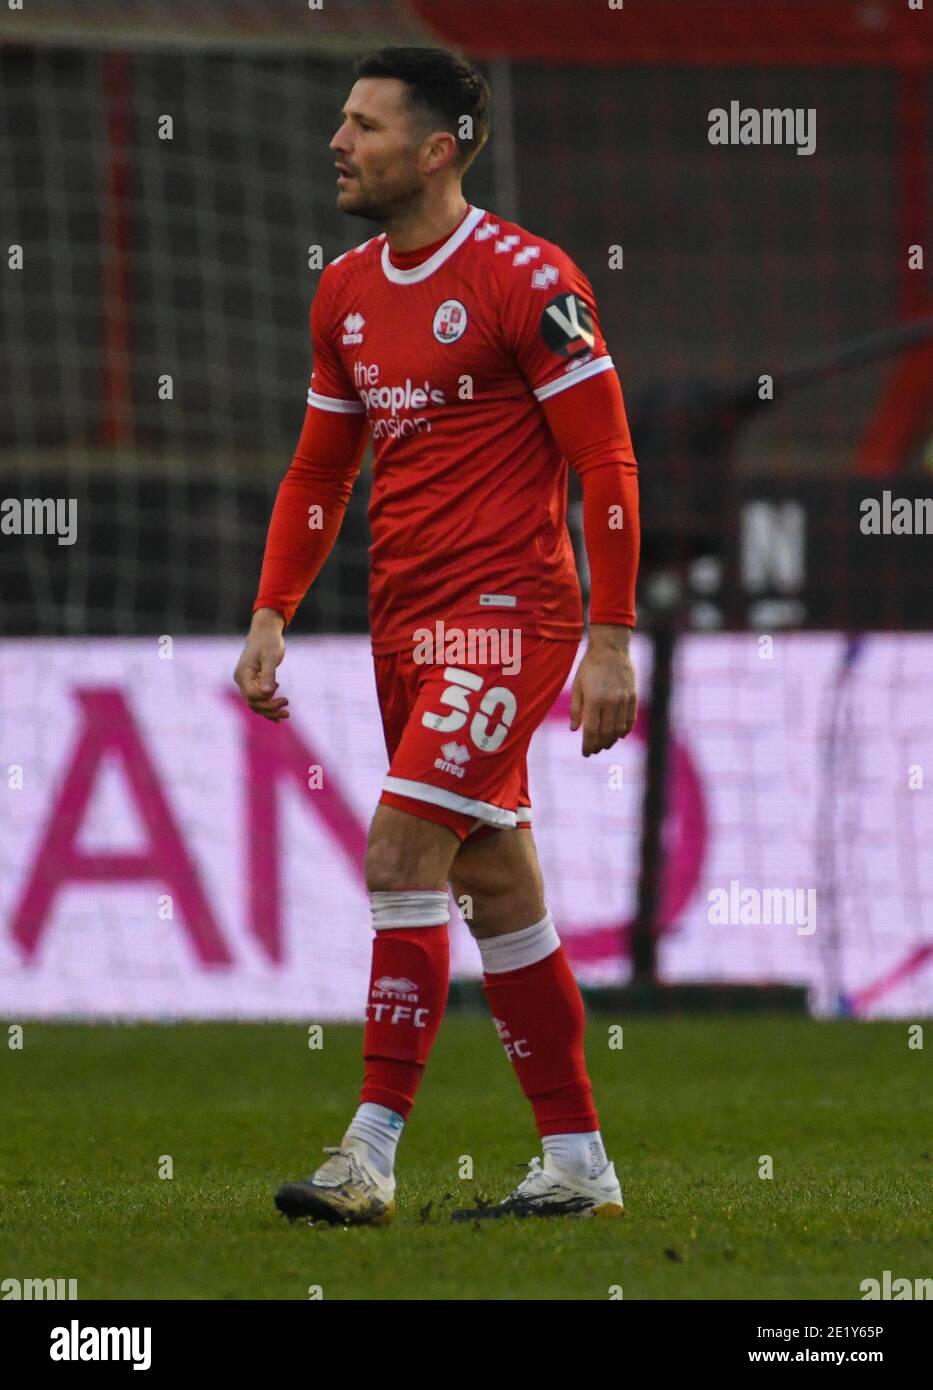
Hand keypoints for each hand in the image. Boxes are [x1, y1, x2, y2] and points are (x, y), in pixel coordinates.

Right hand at [233, 609, 288, 720]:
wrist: (265, 632)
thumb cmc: (268, 642)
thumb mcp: (270, 657)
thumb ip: (268, 674)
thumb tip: (268, 692)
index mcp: (243, 674)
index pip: (253, 696)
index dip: (267, 700)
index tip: (283, 697)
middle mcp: (242, 680)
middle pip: (253, 703)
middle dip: (270, 709)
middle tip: (287, 711)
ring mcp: (246, 682)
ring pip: (255, 703)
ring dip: (269, 711)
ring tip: (286, 714)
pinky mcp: (253, 682)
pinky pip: (258, 699)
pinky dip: (268, 707)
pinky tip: (278, 716)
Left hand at [569, 625, 636, 755]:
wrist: (611, 649)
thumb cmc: (590, 666)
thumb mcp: (577, 686)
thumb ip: (576, 709)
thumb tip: (574, 730)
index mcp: (594, 700)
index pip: (591, 730)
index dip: (588, 745)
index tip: (585, 753)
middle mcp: (610, 702)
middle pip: (605, 733)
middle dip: (599, 745)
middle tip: (594, 751)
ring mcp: (623, 700)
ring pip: (619, 729)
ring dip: (611, 740)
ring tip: (604, 744)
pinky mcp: (633, 696)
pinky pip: (630, 719)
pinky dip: (624, 730)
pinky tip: (618, 735)